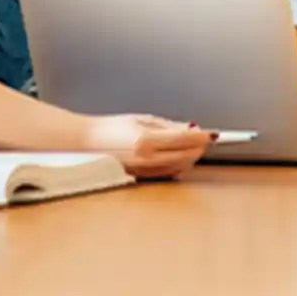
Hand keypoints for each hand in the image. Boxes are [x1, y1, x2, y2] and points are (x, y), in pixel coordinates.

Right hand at [83, 115, 214, 178]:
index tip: (210, 133)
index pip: (184, 140)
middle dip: (199, 148)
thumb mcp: (142, 119)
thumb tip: (191, 128)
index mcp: (146, 140)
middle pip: (185, 156)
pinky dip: (179, 165)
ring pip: (179, 167)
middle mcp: (146, 158)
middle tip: (206, 139)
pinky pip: (167, 173)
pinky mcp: (141, 177)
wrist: (86, 144)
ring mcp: (144, 170)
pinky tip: (181, 157)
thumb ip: (169, 125)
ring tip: (195, 146)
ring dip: (191, 157)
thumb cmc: (110, 128)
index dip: (201, 137)